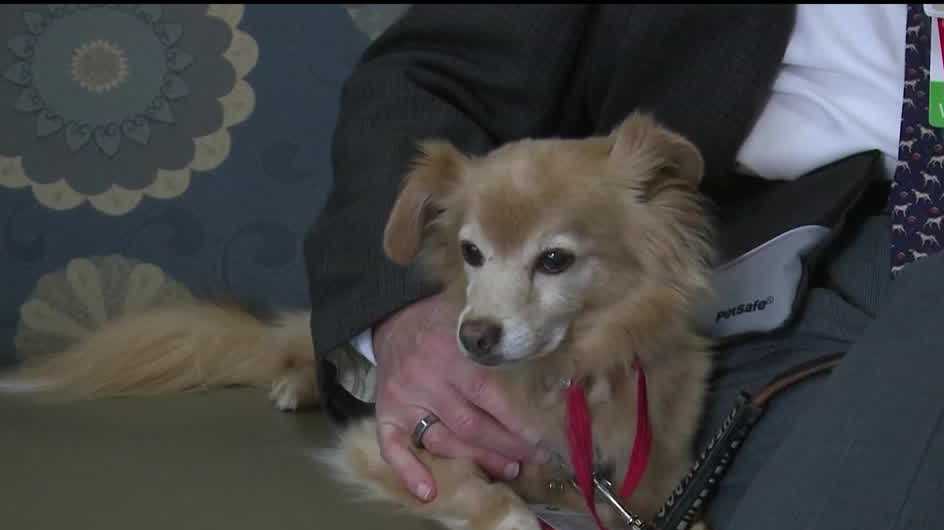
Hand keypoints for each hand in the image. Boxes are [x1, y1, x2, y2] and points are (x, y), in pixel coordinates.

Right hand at [372, 293, 547, 501]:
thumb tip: (541, 364)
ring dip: (478, 460)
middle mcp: (425, 378)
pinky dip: (409, 471)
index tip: (540, 437)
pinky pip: (393, 447)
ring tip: (509, 469)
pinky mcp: (385, 413)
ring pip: (443, 440)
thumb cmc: (441, 323)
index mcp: (450, 352)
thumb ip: (495, 342)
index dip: (514, 421)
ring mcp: (404, 399)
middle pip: (470, 424)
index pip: (487, 393)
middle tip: (533, 457)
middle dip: (506, 446)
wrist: (393, 319)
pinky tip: (429, 491)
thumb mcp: (468, 320)